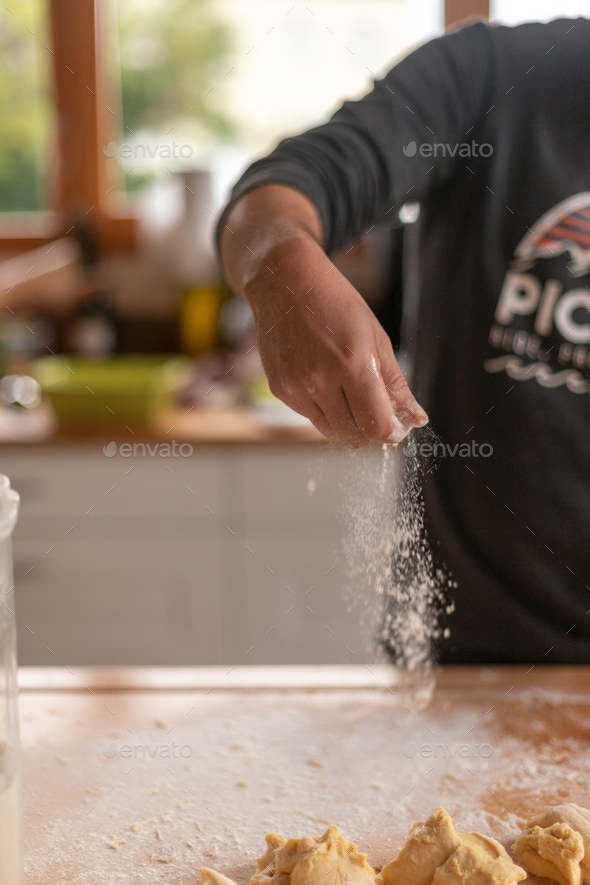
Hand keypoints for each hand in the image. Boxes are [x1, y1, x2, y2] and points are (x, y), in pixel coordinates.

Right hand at [220, 185, 427, 447]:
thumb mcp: (376, 338)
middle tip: (379, 411)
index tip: (397, 424)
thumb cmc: (337, 304)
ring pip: (332, 432)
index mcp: (352, 364)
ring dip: (349, 424)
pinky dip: (326, 411)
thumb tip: (416, 419)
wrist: (284, 282)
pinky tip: (327, 382)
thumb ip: (396, 384)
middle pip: (355, 435)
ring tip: (353, 394)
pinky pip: (311, 417)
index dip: (391, 431)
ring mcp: (296, 388)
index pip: (377, 426)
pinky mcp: (280, 390)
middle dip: (372, 429)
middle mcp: (320, 381)